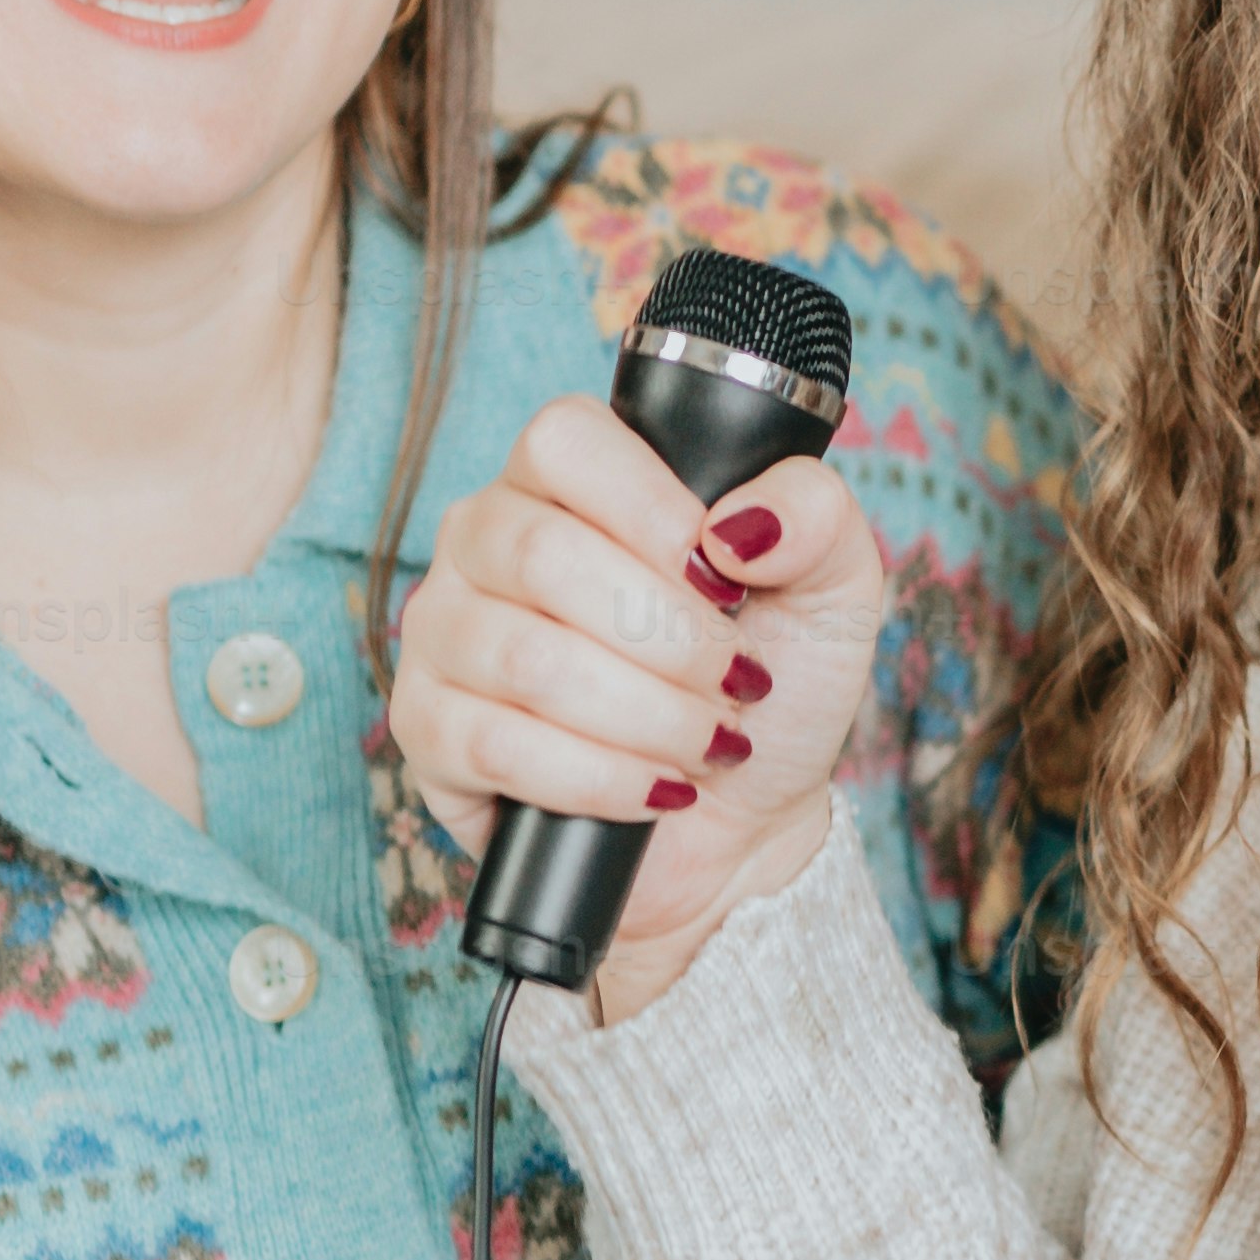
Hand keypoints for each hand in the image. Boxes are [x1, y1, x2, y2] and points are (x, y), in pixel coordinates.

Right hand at [388, 402, 891, 1028]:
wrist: (746, 819)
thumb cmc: (775, 683)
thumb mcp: (832, 589)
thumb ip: (815, 518)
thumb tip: (739, 524)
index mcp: (569, 480)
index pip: (565, 440)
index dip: (651, 510)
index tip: (724, 580)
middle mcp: (486, 540)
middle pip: (542, 554)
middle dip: (670, 640)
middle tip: (733, 683)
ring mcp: (444, 632)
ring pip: (524, 658)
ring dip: (647, 717)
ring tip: (706, 742)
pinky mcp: (427, 729)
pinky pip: (495, 744)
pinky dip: (601, 779)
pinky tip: (653, 791)